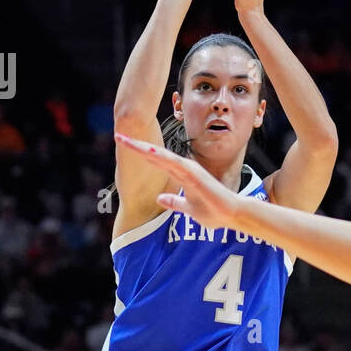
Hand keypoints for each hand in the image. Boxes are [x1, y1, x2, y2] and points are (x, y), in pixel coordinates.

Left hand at [114, 132, 241, 229]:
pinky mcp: (194, 175)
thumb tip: (159, 198)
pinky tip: (148, 151)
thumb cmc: (214, 211)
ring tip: (126, 140)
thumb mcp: (189, 209)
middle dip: (136, 146)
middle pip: (155, 155)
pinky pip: (175, 164)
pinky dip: (161, 157)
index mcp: (181, 176)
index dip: (140, 153)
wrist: (232, 215)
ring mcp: (189, 170)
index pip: (156, 162)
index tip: (124, 145)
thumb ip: (175, 203)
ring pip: (162, 156)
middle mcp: (183, 169)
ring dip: (144, 148)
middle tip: (118, 135)